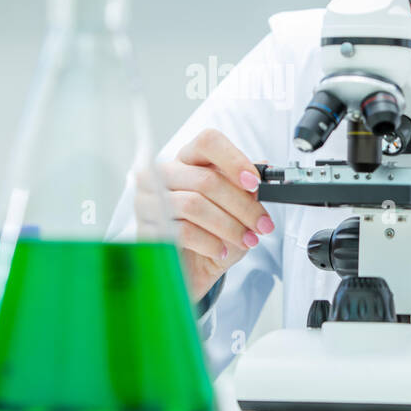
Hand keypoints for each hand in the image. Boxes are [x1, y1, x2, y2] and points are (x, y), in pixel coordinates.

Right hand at [134, 128, 274, 300]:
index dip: (234, 160)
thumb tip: (264, 169)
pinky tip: (221, 251)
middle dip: (242, 205)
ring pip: (195, 205)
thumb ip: (246, 187)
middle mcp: (165, 174)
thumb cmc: (213, 233)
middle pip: (206, 179)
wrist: (192, 268)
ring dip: (229, 226)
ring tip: (247, 240)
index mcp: (188, 160)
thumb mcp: (236, 209)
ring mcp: (150, 200)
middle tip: (263, 225)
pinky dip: (210, 242)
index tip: (254, 183)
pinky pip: (182, 231)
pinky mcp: (146, 228)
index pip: (208, 142)